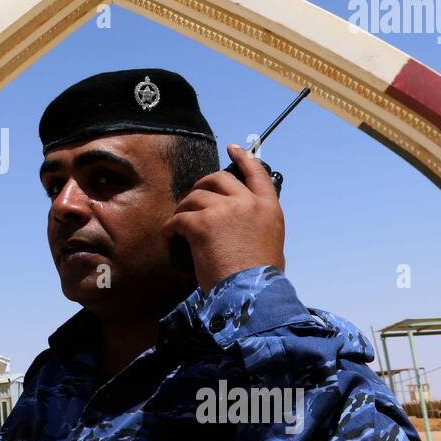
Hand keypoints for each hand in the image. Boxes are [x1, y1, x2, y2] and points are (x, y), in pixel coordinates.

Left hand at [162, 143, 285, 293]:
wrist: (250, 294)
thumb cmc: (260, 279)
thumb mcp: (271, 244)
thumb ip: (257, 225)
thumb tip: (241, 225)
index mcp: (269, 208)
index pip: (257, 173)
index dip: (244, 158)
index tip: (233, 147)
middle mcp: (248, 203)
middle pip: (219, 179)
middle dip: (203, 185)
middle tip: (193, 197)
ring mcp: (225, 210)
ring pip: (195, 197)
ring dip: (184, 208)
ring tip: (179, 222)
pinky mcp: (202, 223)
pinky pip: (179, 218)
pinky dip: (171, 228)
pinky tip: (170, 237)